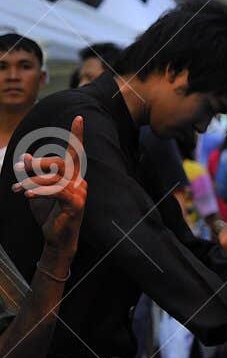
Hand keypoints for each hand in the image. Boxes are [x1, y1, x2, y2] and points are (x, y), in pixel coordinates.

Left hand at [14, 115, 86, 252]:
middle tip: (17, 167)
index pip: (76, 152)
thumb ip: (33, 174)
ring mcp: (80, 192)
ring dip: (31, 181)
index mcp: (73, 176)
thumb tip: (25, 156)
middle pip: (60, 162)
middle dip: (38, 164)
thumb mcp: (37, 191)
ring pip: (54, 177)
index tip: (79, 118)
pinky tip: (27, 195)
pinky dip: (40, 191)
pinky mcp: (75, 204)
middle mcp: (79, 181)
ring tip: (16, 188)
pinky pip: (56, 191)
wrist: (56, 239)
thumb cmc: (49, 213)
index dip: (77, 135)